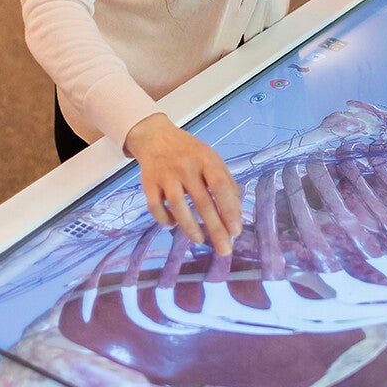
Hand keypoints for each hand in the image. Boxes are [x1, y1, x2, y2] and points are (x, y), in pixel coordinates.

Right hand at [124, 114, 242, 255]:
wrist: (155, 137)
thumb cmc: (190, 152)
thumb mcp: (212, 160)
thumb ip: (226, 184)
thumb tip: (237, 215)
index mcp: (206, 159)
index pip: (221, 186)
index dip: (229, 210)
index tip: (236, 232)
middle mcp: (185, 166)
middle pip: (202, 202)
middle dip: (215, 229)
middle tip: (224, 250)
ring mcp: (165, 175)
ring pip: (177, 206)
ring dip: (190, 227)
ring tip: (200, 240)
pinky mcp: (148, 183)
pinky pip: (155, 207)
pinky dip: (165, 220)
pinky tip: (173, 224)